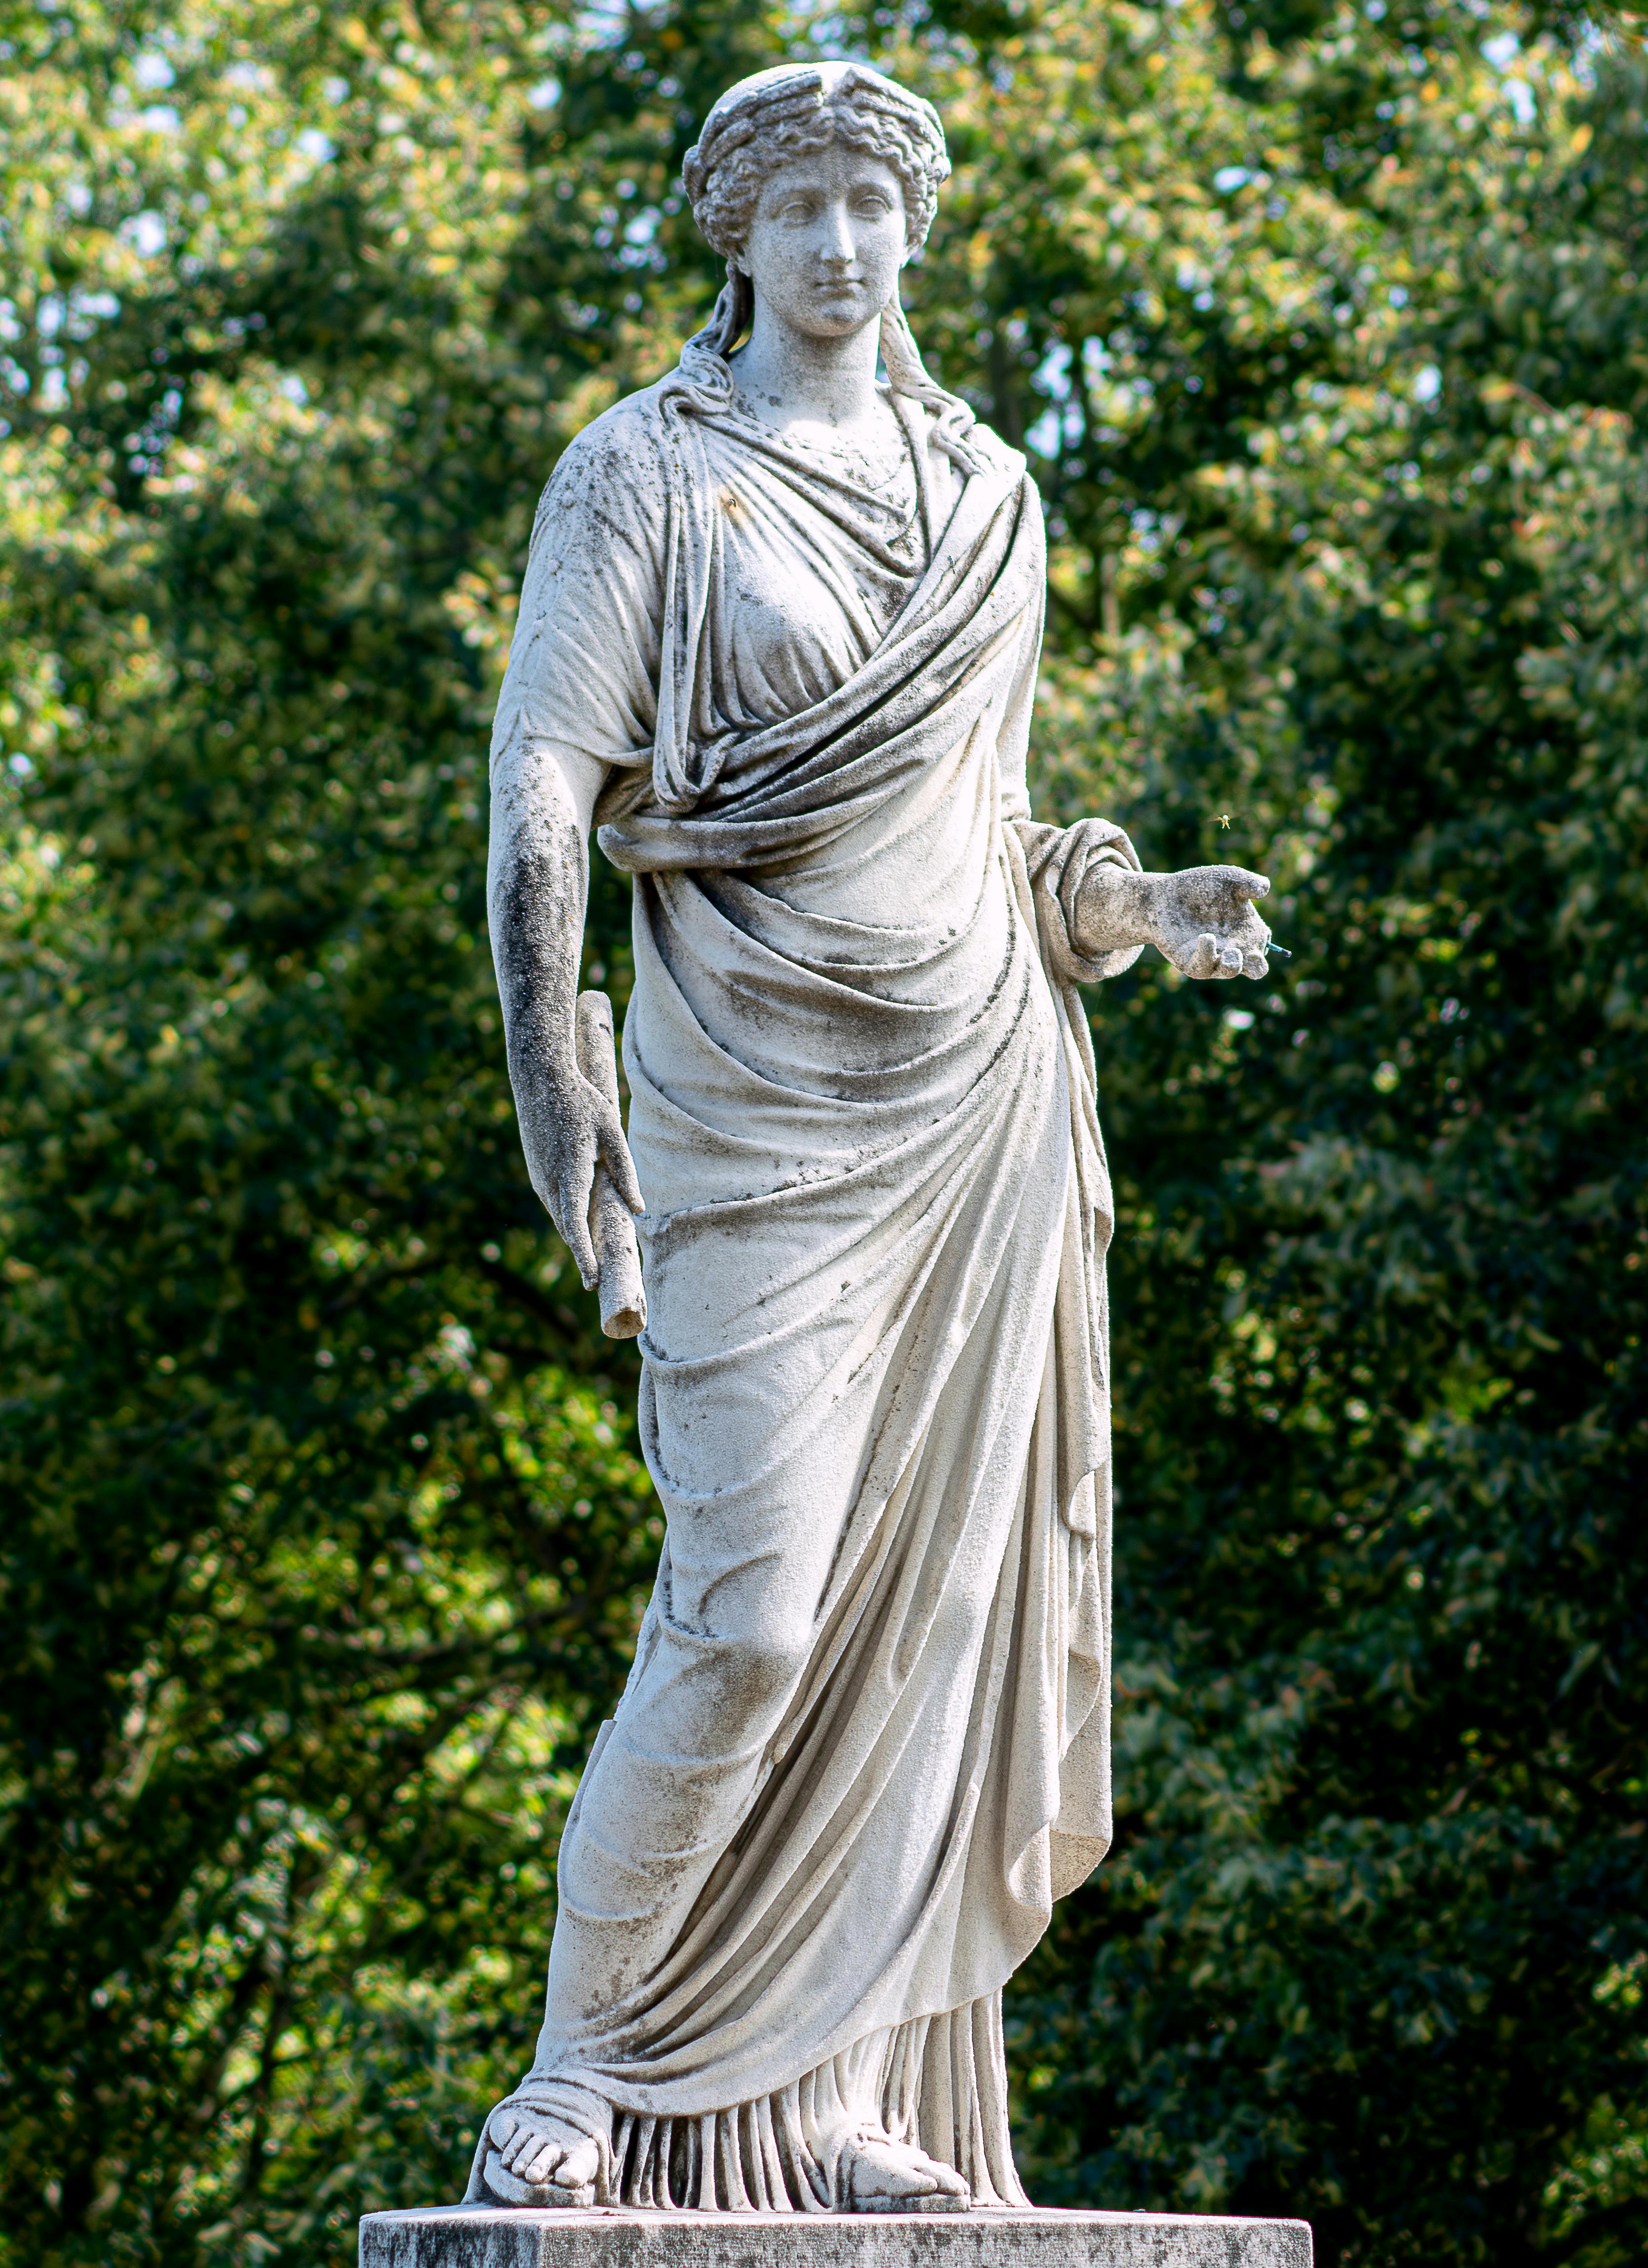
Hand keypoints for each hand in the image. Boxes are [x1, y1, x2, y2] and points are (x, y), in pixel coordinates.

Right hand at [513, 1050, 643, 1288]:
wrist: (539, 1079)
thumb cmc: (582, 1102)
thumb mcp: (611, 1132)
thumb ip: (625, 1170)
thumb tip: (639, 1208)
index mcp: (570, 1171)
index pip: (576, 1223)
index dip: (584, 1255)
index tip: (591, 1281)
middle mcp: (549, 1181)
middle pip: (568, 1229)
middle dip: (583, 1257)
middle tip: (601, 1285)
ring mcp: (539, 1178)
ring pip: (560, 1218)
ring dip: (576, 1239)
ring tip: (596, 1265)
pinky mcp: (537, 1173)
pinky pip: (555, 1205)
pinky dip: (569, 1220)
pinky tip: (582, 1228)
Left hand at [1145, 863, 1272, 979]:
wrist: (1164, 896)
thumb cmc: (1201, 887)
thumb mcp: (1228, 878)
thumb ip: (1248, 882)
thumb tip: (1265, 888)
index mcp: (1247, 934)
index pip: (1263, 944)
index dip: (1263, 940)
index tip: (1256, 927)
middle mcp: (1233, 950)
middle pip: (1255, 969)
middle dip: (1257, 966)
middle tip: (1254, 956)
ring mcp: (1213, 959)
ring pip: (1231, 970)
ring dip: (1234, 964)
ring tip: (1232, 951)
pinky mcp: (1191, 963)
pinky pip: (1203, 967)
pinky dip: (1207, 954)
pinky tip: (1206, 937)